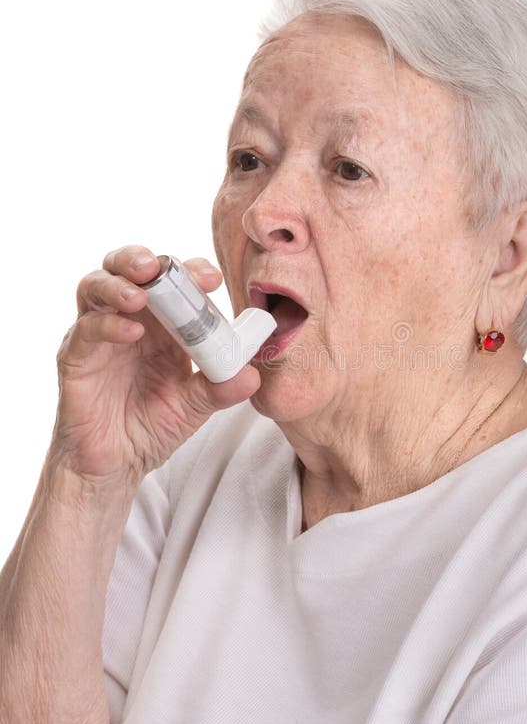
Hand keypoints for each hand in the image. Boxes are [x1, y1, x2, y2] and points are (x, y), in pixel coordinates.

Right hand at [48, 245, 259, 491]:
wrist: (117, 464)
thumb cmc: (152, 426)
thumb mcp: (195, 407)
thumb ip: (220, 389)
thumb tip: (251, 376)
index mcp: (163, 323)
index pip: (172, 280)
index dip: (190, 272)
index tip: (210, 279)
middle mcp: (129, 319)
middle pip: (125, 268)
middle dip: (138, 259)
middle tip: (156, 267)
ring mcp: (100, 335)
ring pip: (95, 287)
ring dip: (116, 284)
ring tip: (138, 294)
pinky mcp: (77, 357)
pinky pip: (87, 330)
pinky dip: (108, 325)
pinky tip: (130, 332)